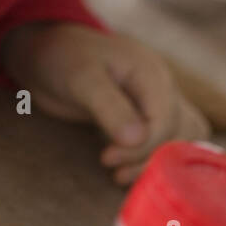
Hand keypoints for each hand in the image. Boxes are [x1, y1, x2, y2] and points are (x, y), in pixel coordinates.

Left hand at [0, 21, 209, 185]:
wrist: (48, 52)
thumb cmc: (63, 57)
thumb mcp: (82, 78)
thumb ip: (109, 106)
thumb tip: (138, 139)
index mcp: (149, 71)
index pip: (165, 119)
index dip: (142, 146)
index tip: (108, 158)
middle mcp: (159, 85)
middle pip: (177, 131)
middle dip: (148, 156)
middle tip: (114, 170)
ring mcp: (153, 99)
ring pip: (177, 137)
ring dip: (155, 160)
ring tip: (121, 174)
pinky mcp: (143, 114)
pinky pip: (163, 139)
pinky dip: (151, 156)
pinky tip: (126, 167)